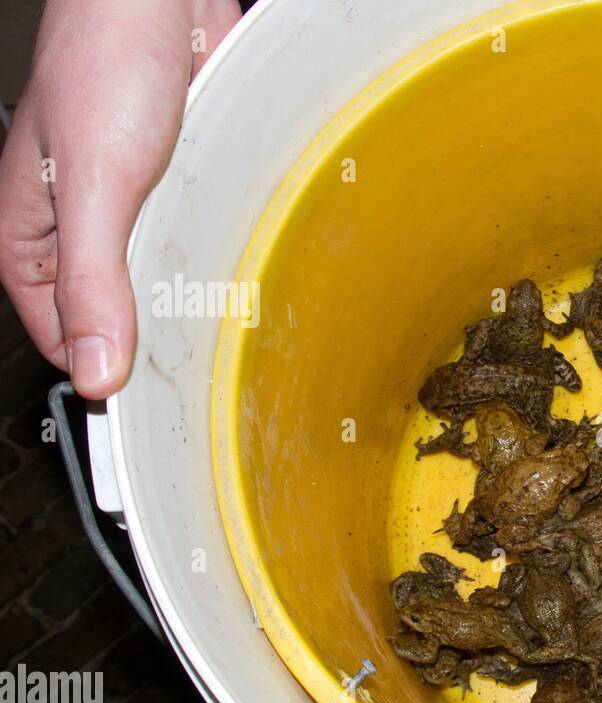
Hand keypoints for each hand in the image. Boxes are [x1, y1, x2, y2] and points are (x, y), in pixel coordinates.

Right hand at [0, 0, 241, 398]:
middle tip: (197, 364)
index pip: (58, 333)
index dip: (100, 366)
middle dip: (148, 335)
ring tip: (220, 318)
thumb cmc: (108, 63)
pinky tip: (234, 264)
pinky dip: (211, 253)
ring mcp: (126, 205)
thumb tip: (97, 372)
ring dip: (186, 296)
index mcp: (28, 232)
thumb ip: (93, 281)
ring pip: (154, 279)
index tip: (149, 402)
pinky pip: (190, 238)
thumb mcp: (95, 186)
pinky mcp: (171, 185)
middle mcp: (74, 224)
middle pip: (109, 312)